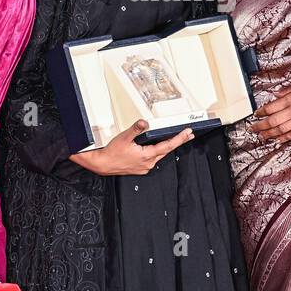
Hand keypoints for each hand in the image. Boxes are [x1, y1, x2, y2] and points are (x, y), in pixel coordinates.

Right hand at [70, 120, 193, 175]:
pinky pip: (153, 159)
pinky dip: (158, 152)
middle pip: (167, 150)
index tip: (187, 133)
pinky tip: (158, 147)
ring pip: (160, 155)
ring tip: (176, 139)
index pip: (167, 146)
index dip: (179, 139)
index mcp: (146, 155)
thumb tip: (144, 123)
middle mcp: (148, 163)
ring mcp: (145, 167)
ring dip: (168, 146)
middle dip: (178, 141)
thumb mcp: (124, 137)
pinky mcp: (141, 168)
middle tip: (188, 135)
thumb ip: (135, 129)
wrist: (103, 164)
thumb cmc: (111, 153)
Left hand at [250, 77, 290, 141]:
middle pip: (273, 120)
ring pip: (282, 129)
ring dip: (270, 134)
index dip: (261, 112)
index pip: (271, 107)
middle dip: (261, 126)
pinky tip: (278, 140)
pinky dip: (285, 138)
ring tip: (262, 137)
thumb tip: (276, 95)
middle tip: (253, 129)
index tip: (255, 115)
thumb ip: (289, 91)